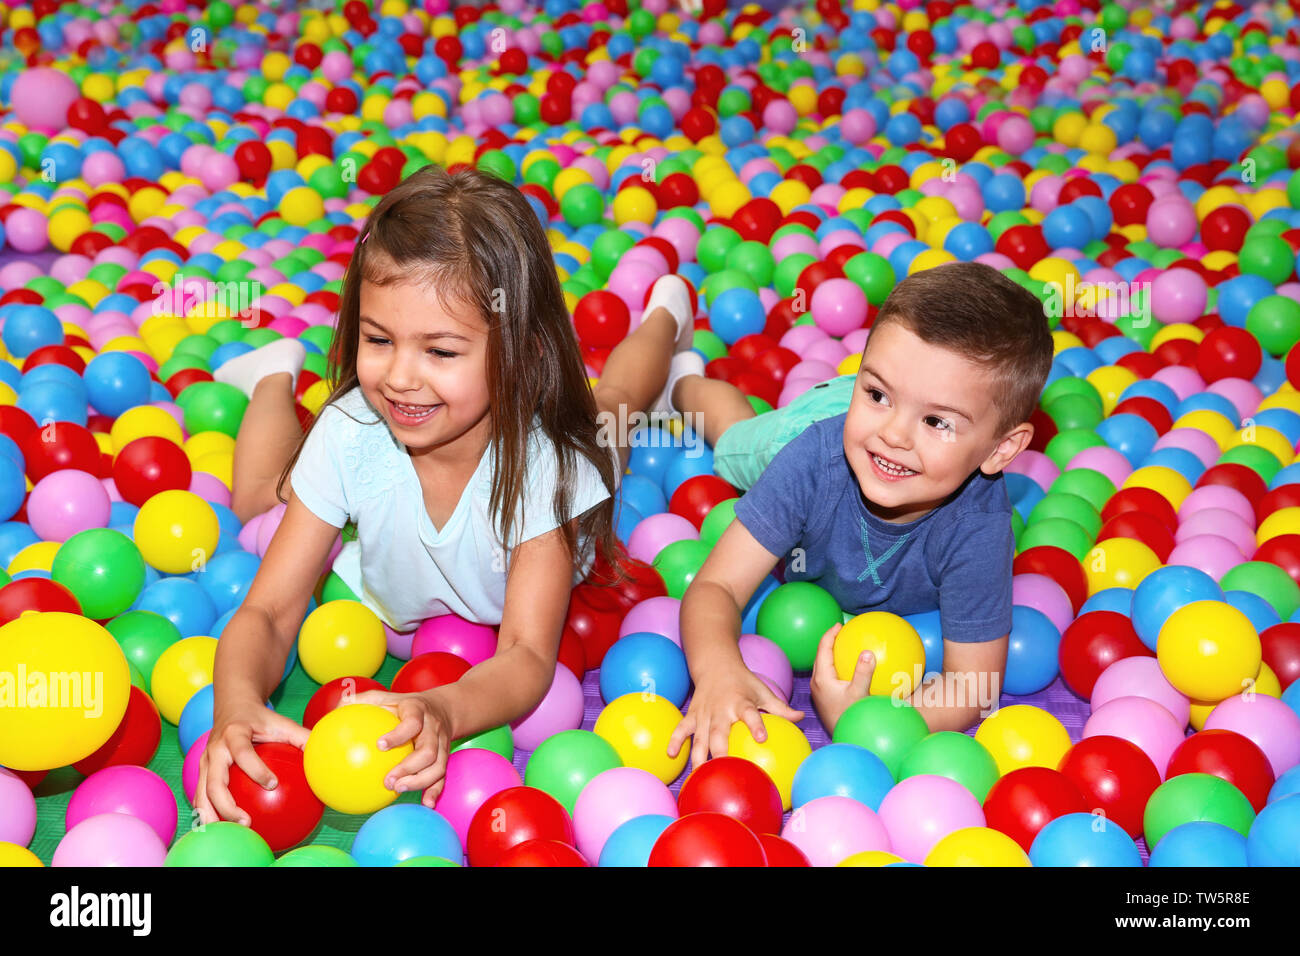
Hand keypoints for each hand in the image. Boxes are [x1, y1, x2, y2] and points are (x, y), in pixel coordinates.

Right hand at [197, 700, 309, 826]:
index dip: (256, 770)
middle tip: (246, 823)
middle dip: (227, 805)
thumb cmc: (261, 719)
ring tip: (229, 835)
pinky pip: (201, 796)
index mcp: (235, 734)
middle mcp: (215, 749)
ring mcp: (204, 762)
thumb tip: (322, 757)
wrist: (232, 708)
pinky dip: (209, 814)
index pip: (243, 753)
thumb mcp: (282, 723)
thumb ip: (302, 738)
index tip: (273, 784)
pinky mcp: (200, 773)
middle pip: (214, 782)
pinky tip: (225, 829)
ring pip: (202, 794)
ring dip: (213, 816)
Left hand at [352, 688, 452, 806]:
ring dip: (420, 781)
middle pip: (428, 750)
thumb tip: (337, 706)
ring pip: (437, 766)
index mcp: (417, 711)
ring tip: (398, 790)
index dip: (399, 734)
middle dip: (409, 767)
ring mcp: (441, 744)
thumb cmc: (403, 705)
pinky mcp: (445, 757)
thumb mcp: (385, 697)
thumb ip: (362, 701)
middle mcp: (433, 728)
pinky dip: (436, 790)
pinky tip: (425, 804)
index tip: (380, 745)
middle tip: (388, 781)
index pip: (412, 722)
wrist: (442, 708)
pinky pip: (443, 776)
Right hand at [667, 661, 804, 770]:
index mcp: (740, 703)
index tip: (762, 737)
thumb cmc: (743, 682)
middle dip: (720, 752)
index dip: (755, 725)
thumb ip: (780, 707)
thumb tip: (801, 718)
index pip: (749, 714)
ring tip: (700, 776)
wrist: (716, 664)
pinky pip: (682, 729)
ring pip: (700, 737)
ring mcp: (704, 714)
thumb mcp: (763, 690)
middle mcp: (720, 710)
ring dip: (699, 756)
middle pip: (719, 733)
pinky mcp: (692, 715)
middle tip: (725, 771)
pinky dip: (675, 740)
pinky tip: (672, 755)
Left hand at [810, 622, 875, 734]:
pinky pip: (827, 673)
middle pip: (820, 654)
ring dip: (830, 652)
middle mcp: (817, 682)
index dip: (830, 634)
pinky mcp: (823, 696)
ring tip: (842, 645)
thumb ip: (863, 672)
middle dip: (829, 640)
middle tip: (841, 631)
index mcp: (822, 677)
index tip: (839, 624)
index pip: (823, 648)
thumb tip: (867, 652)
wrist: (844, 736)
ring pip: (822, 664)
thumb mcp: (859, 692)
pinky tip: (846, 667)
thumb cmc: (851, 715)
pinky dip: (834, 664)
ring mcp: (819, 690)